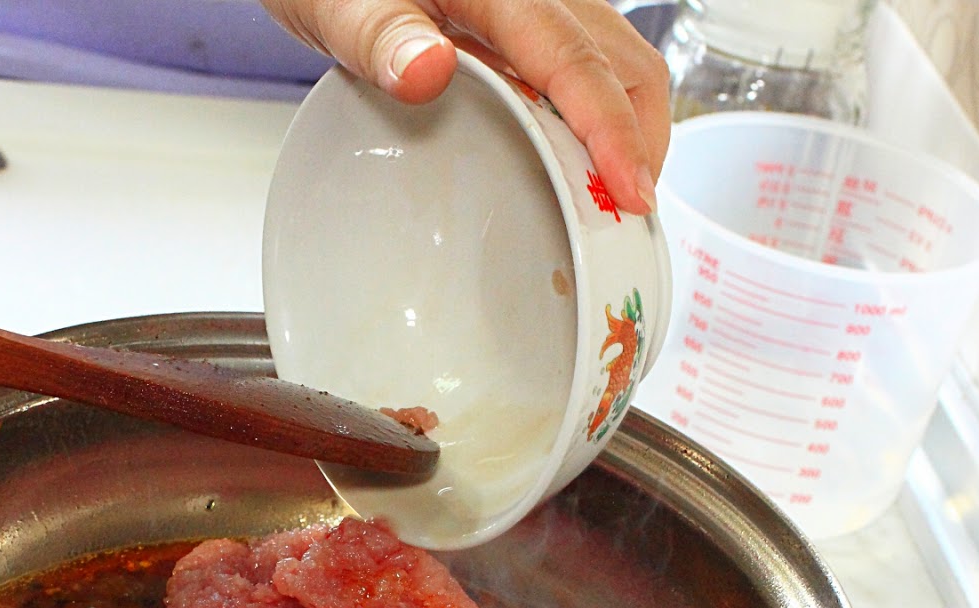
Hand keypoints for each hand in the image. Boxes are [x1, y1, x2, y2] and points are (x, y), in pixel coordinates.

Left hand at [259, 0, 667, 214]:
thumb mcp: (337, 4)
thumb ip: (378, 35)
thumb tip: (426, 69)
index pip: (573, 57)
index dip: (610, 128)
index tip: (629, 191)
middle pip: (623, 60)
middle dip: (641, 138)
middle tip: (626, 215)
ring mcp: (538, 8)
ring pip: (616, 64)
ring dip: (626, 131)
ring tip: (609, 200)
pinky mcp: (527, 27)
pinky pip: (585, 68)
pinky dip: (597, 119)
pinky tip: (575, 164)